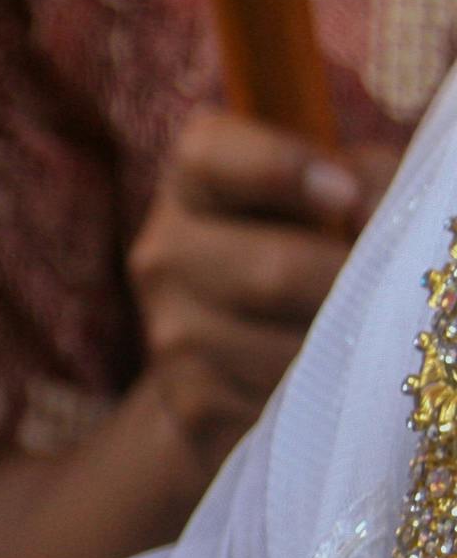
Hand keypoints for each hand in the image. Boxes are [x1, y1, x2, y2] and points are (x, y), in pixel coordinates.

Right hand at [126, 108, 394, 464]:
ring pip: (279, 348)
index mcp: (194, 180)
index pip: (209, 157)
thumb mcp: (341, 191)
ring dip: (341, 346)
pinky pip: (272, 401)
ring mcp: (167, 330)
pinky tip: (331, 375)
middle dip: (346, 285)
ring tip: (367, 332)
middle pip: (269, 272)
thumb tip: (377, 215)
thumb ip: (367, 181)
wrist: (238, 345)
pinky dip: (318, 393)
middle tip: (394, 286)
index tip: (344, 192)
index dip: (276, 169)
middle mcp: (163, 250)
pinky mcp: (188, 397)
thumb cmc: (309, 242)